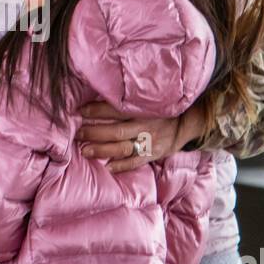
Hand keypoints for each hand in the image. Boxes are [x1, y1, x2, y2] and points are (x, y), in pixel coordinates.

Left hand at [75, 102, 196, 173]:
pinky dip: (122, 166)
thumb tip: (98, 96)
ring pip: (123, 148)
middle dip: (94, 133)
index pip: (115, 109)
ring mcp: (150, 141)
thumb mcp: (146, 99)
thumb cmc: (158, 109)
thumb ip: (128, 100)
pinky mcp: (154, 154)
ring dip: (102, 150)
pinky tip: (108, 168)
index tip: (80, 111)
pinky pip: (136, 162)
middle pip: (116, 131)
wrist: (184, 123)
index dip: (96, 110)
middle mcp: (145, 125)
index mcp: (142, 109)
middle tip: (78, 134)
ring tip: (85, 151)